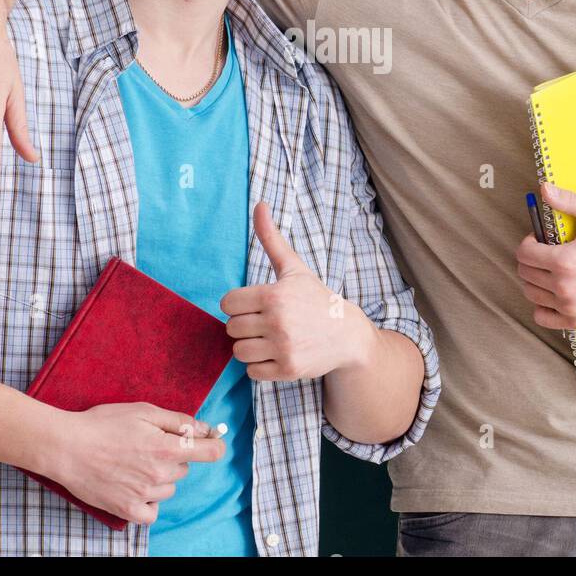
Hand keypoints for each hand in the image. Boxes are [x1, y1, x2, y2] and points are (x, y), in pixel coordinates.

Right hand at [44, 402, 225, 524]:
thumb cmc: (103, 424)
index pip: (211, 452)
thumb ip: (179, 420)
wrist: (67, 447)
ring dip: (160, 477)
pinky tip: (135, 486)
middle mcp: (160, 474)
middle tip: (147, 445)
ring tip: (134, 463)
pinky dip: (148, 501)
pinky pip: (153, 511)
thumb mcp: (144, 411)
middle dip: (173, 456)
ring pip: (169, 487)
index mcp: (167, 448)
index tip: (208, 440)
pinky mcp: (128, 510)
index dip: (214, 443)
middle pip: (185, 468)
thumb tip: (205, 428)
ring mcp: (144, 494)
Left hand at [221, 203, 374, 380]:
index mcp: (274, 294)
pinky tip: (277, 353)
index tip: (255, 305)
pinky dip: (260, 366)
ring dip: (250, 347)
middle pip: (231, 328)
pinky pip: (252, 372)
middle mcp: (277, 322)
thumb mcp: (293, 268)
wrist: (347, 334)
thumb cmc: (315, 298)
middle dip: (245, 326)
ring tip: (269, 339)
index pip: (228, 303)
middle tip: (264, 322)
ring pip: (238, 351)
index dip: (238, 304)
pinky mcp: (288, 370)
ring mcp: (283, 347)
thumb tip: (259, 204)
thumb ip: (271, 238)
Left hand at [516, 181, 575, 328]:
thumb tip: (543, 188)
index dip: (529, 243)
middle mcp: (565, 287)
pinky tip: (555, 293)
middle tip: (547, 254)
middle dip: (532, 260)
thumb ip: (567, 201)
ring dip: (536, 280)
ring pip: (531, 294)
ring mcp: (571, 307)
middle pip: (525, 274)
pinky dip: (542, 305)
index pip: (523, 254)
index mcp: (566, 261)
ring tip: (553, 271)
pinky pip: (542, 316)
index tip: (540, 241)